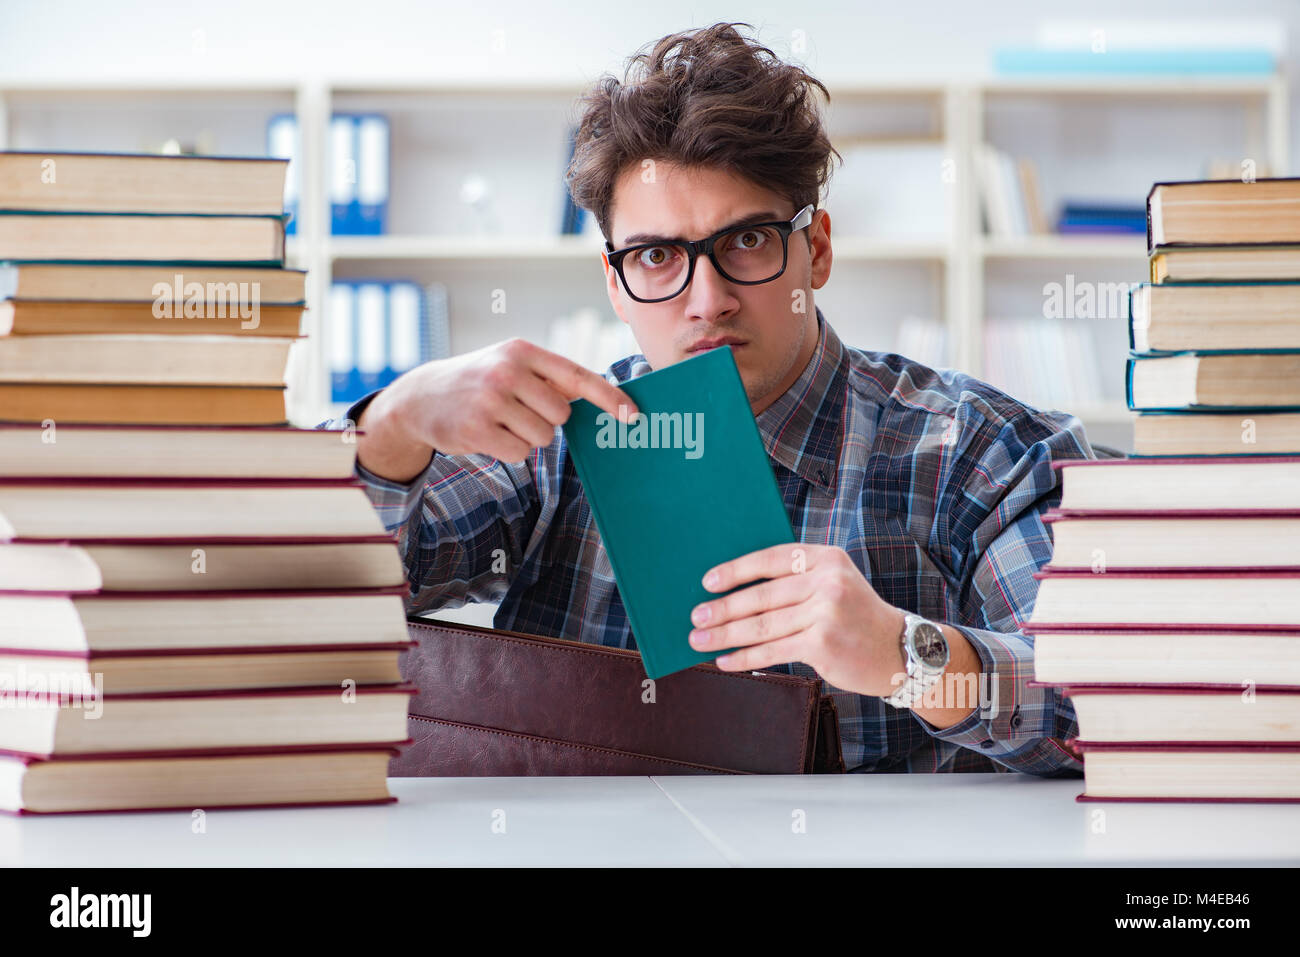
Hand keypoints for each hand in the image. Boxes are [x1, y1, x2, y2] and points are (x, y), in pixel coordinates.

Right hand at [358, 337, 638, 481]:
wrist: (421, 397)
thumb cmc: (479, 380)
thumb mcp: (511, 364)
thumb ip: (551, 378)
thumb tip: (605, 396)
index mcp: (522, 351)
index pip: (578, 376)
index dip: (609, 397)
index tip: (632, 415)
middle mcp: (507, 371)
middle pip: (561, 415)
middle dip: (546, 420)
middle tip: (518, 411)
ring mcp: (490, 400)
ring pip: (542, 437)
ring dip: (526, 437)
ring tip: (500, 421)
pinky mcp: (477, 429)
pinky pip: (519, 453)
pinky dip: (510, 451)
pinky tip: (488, 435)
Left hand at [687, 543, 906, 696]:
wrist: (899, 650)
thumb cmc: (855, 617)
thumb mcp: (834, 583)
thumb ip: (795, 581)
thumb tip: (736, 591)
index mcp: (825, 558)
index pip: (771, 559)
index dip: (736, 569)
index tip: (708, 581)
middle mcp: (827, 581)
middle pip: (761, 596)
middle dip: (723, 608)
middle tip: (696, 616)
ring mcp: (826, 613)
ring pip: (762, 625)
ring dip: (725, 635)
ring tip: (699, 640)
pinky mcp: (823, 643)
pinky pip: (773, 650)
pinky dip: (745, 657)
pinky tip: (726, 660)